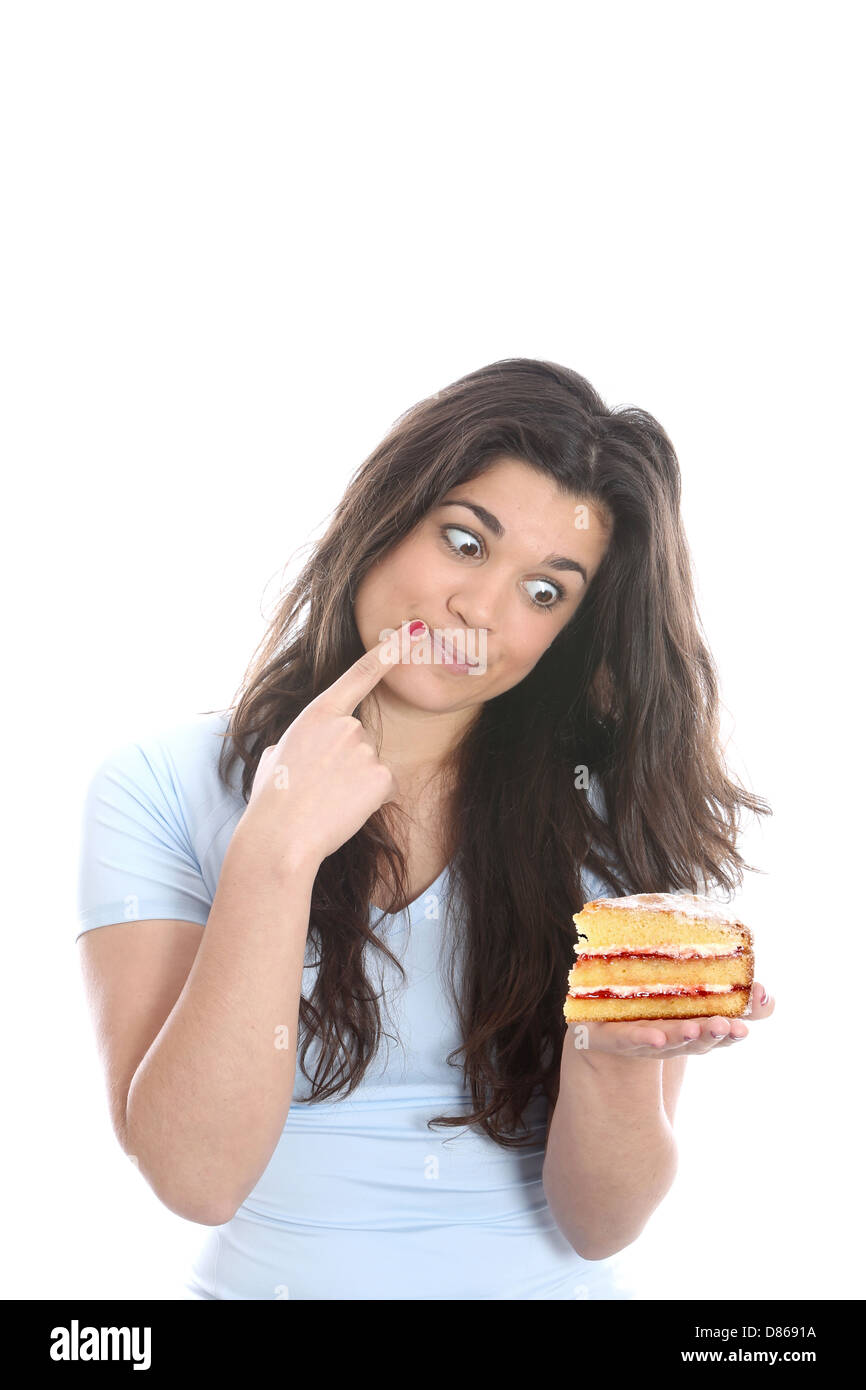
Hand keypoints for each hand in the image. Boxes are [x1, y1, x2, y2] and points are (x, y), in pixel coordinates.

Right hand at [233, 619, 423, 871]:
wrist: (280, 837)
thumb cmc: (271, 801)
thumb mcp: (274, 758)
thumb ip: (293, 744)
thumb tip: (289, 752)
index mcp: (316, 714)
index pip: (358, 676)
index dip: (386, 654)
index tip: (407, 636)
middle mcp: (346, 725)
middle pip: (361, 740)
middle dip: (346, 764)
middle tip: (319, 788)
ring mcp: (366, 749)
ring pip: (371, 768)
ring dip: (356, 785)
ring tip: (326, 802)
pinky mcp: (382, 777)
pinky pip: (384, 789)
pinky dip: (370, 802)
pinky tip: (345, 811)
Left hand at [571, 981, 774, 1057]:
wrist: (590, 1019)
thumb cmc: (644, 1005)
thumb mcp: (685, 993)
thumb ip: (725, 992)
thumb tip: (765, 992)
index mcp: (687, 1028)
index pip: (719, 1033)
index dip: (733, 1030)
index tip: (751, 1016)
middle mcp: (668, 1039)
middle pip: (695, 1041)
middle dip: (713, 1035)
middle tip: (731, 1027)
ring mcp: (639, 1041)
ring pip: (665, 1043)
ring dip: (682, 1038)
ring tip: (693, 1029)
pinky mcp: (609, 1037)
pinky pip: (626, 1039)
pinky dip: (642, 1040)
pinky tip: (656, 1038)